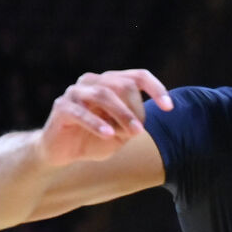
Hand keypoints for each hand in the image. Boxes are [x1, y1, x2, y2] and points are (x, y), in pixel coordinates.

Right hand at [37, 70, 172, 165]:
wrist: (61, 154)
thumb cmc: (93, 141)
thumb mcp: (120, 137)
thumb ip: (130, 127)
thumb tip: (137, 123)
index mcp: (109, 83)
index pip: (137, 76)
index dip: (156, 88)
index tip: (169, 107)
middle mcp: (92, 82)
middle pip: (123, 85)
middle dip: (135, 110)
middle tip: (137, 132)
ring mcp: (75, 92)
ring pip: (104, 94)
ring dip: (122, 115)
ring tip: (133, 133)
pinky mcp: (62, 107)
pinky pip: (82, 112)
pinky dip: (97, 123)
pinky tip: (108, 135)